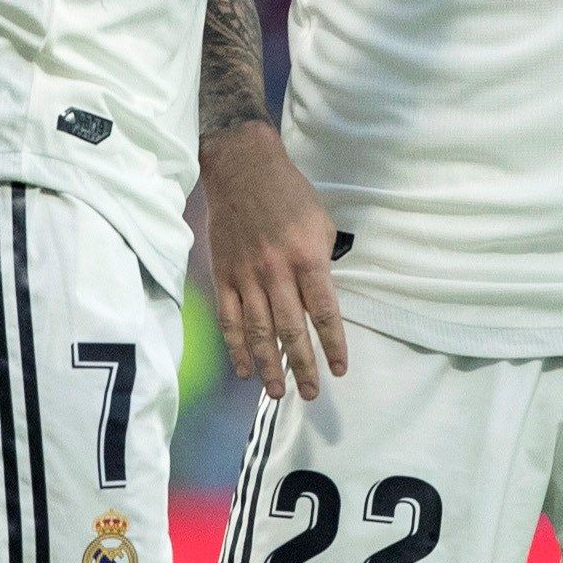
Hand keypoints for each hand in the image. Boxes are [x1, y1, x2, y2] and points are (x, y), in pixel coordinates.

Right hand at [204, 124, 345, 398]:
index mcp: (307, 258)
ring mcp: (246, 276)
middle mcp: (276, 272)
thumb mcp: (321, 223)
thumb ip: (322, 263)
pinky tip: (244, 369)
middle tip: (312, 394)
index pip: (324, 312)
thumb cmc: (289, 194)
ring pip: (258, 331)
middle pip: (291, 330)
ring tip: (276, 392)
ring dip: (269, 365)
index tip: (339, 369)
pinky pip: (229, 319)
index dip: (333, 344)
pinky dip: (236, 347)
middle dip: (303, 366)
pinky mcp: (222, 276)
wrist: (242, 169)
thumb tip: (321, 299)